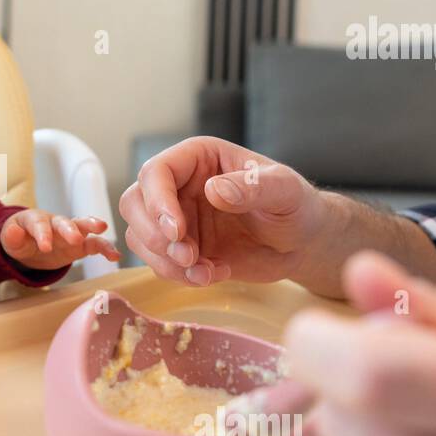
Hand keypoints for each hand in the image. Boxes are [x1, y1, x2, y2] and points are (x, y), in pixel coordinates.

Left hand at [0, 211, 119, 269]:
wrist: (30, 246)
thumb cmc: (20, 240)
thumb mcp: (11, 240)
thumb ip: (12, 236)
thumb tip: (13, 231)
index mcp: (36, 220)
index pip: (39, 224)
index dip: (42, 234)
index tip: (45, 247)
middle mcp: (55, 223)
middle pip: (63, 222)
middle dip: (69, 229)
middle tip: (75, 238)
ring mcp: (70, 233)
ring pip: (82, 226)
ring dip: (92, 226)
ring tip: (102, 228)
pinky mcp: (80, 246)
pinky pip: (94, 244)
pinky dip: (105, 248)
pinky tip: (115, 256)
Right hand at [120, 136, 329, 287]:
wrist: (302, 244)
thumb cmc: (295, 206)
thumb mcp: (284, 191)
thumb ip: (253, 186)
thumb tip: (213, 189)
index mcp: (198, 159)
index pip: (156, 172)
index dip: (157, 201)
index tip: (176, 230)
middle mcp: (179, 186)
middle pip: (133, 203)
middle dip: (154, 236)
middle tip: (188, 256)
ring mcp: (176, 218)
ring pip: (139, 236)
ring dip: (166, 261)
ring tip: (206, 272)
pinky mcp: (180, 248)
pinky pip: (159, 262)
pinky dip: (179, 276)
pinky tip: (214, 274)